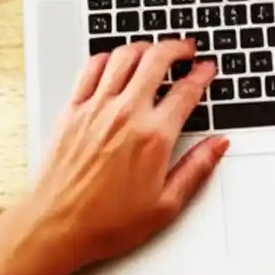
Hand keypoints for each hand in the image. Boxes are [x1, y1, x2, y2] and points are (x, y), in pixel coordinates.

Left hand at [13, 40, 227, 274]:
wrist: (56, 227)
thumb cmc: (107, 222)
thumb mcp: (165, 205)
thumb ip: (196, 168)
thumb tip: (218, 145)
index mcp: (153, 137)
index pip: (186, 90)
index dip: (202, 74)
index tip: (207, 69)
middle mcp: (125, 114)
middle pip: (157, 59)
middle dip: (177, 48)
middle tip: (186, 50)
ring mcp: (96, 108)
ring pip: (124, 56)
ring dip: (144, 47)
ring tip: (154, 50)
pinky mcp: (72, 109)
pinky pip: (91, 68)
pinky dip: (107, 57)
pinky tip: (115, 62)